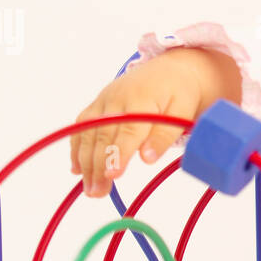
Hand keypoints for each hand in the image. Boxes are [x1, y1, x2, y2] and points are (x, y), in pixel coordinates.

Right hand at [69, 46, 238, 197]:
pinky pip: (82, 126)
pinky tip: (77, 169)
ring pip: (88, 133)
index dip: (119, 153)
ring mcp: (104, 100)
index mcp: (141, 100)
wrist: (172, 68)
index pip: (127, 131)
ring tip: (90, 190)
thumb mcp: (183, 112)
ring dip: (85, 162)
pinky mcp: (98, 104)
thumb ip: (164, 135)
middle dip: (98, 166)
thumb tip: (147, 158)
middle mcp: (117, 99)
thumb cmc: (180, 93)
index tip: (112, 175)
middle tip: (97, 193)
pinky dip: (77, 147)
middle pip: (103, 135)